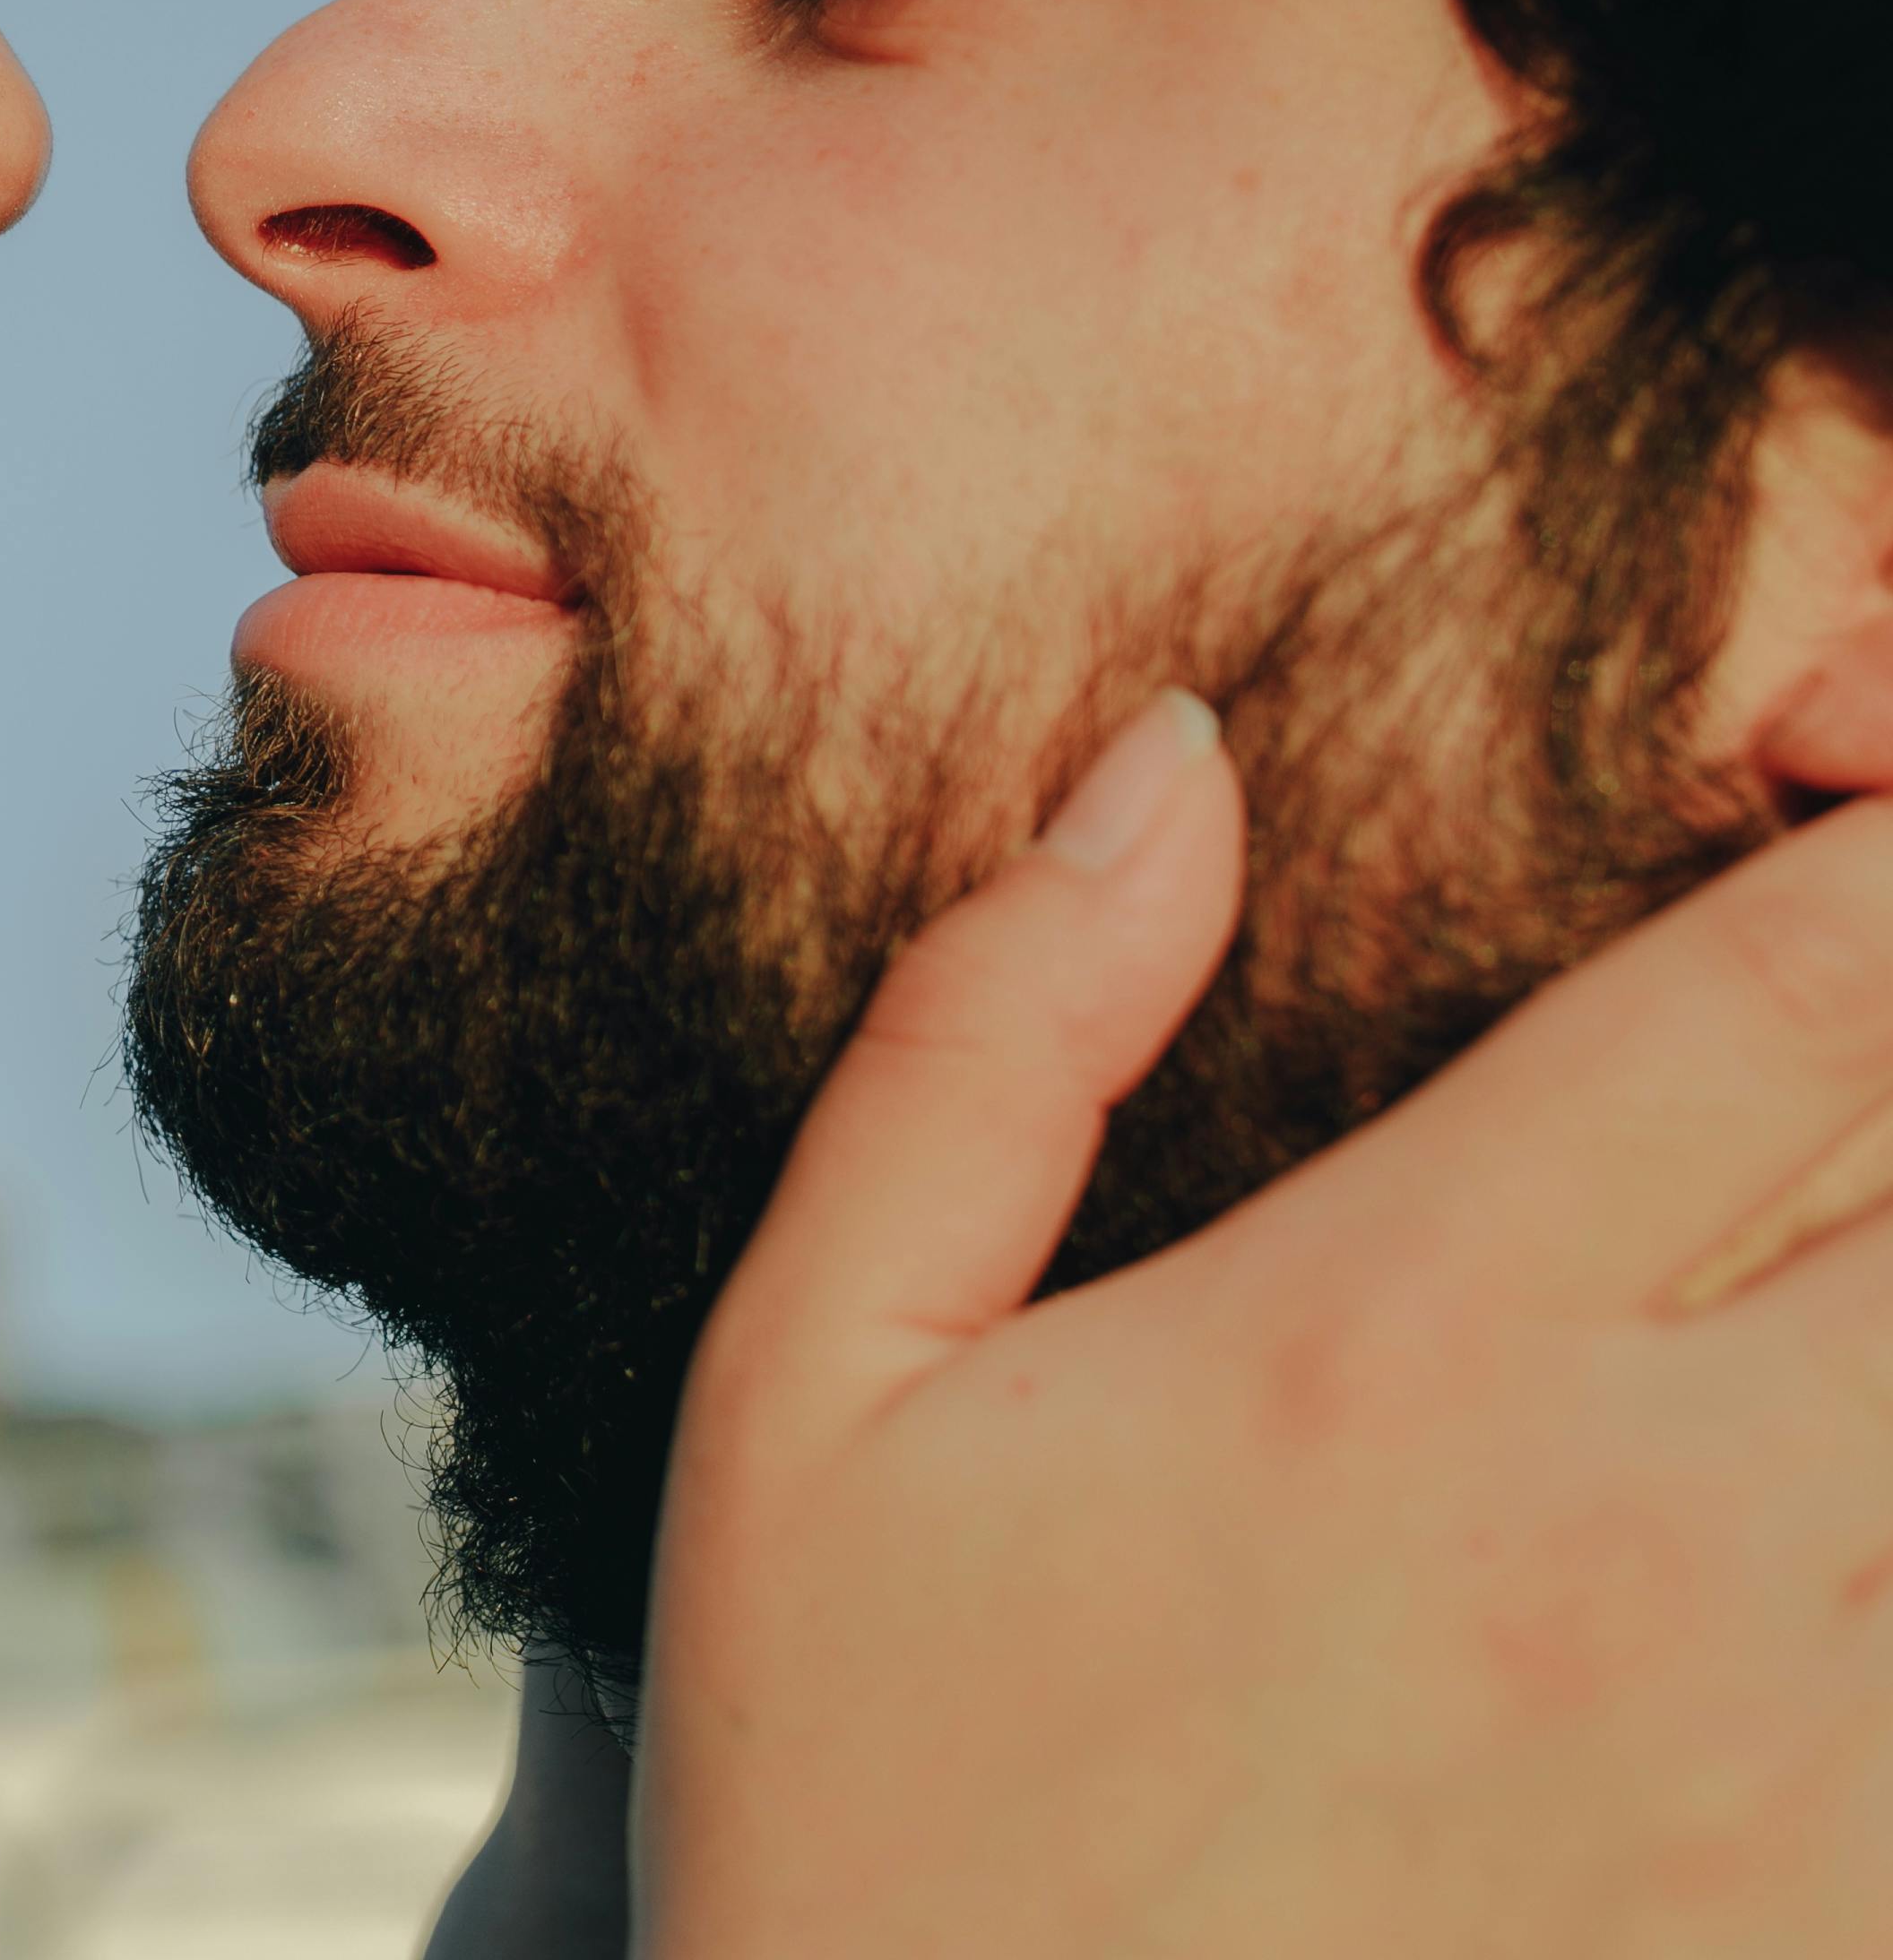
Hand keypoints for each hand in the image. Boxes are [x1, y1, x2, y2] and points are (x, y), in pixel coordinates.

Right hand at [638, 696, 1892, 1957]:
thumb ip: (989, 1039)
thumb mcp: (812, 1391)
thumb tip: (1175, 758)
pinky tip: (1802, 1553)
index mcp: (1404, 1337)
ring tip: (1794, 1308)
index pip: (1813, 977)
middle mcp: (1672, 1525)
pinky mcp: (1851, 1930)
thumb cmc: (864, 1817)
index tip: (1845, 771)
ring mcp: (1807, 1759)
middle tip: (1814, 1068)